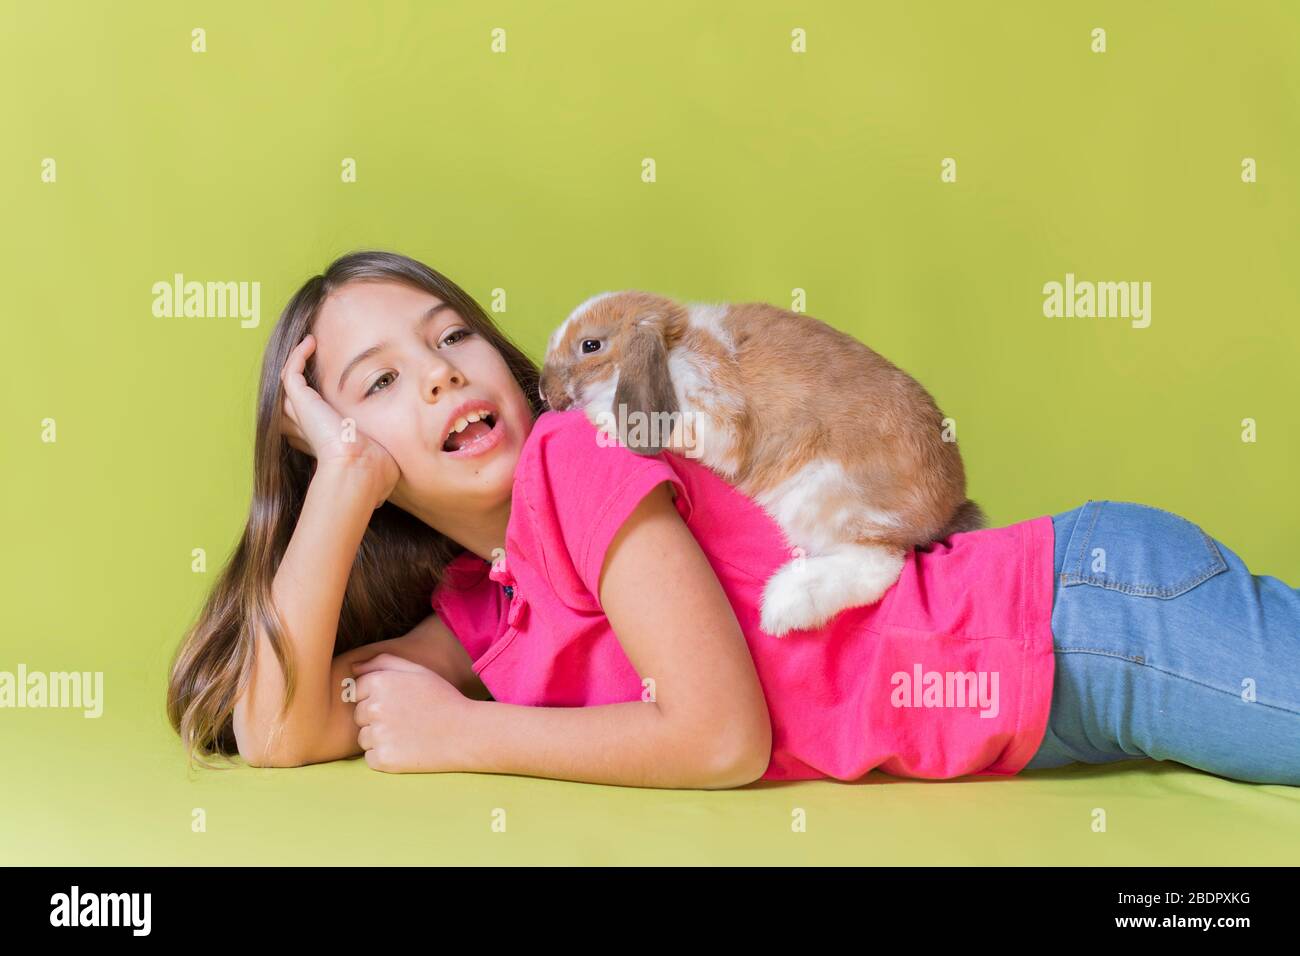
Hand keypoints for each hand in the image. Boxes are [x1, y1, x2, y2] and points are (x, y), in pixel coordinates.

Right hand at [280, 333, 399, 508]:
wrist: (359, 470)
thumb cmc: (373, 474)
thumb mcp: (381, 467)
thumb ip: (382, 467)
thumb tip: (390, 485)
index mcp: (325, 442)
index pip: (312, 420)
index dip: (317, 405)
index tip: (331, 390)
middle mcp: (308, 426)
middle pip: (295, 400)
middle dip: (302, 381)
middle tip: (313, 359)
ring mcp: (302, 413)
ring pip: (289, 383)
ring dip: (297, 362)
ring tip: (311, 343)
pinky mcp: (301, 400)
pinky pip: (291, 372)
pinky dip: (298, 355)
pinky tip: (311, 341)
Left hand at [351, 653, 480, 772]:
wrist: (466, 732)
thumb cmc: (442, 698)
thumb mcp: (417, 671)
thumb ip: (382, 662)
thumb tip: (352, 667)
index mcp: (380, 682)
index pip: (357, 691)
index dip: (378, 697)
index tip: (400, 702)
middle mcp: (374, 707)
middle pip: (359, 715)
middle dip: (377, 718)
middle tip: (406, 719)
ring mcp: (378, 735)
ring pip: (364, 738)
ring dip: (380, 738)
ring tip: (408, 734)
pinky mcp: (383, 759)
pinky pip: (371, 758)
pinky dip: (385, 756)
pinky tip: (407, 749)